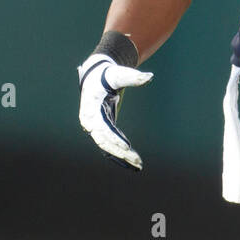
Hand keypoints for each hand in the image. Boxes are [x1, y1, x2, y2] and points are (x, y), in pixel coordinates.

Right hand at [78, 53, 152, 169]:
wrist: (95, 76)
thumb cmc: (106, 75)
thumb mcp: (118, 75)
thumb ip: (133, 77)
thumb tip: (149, 77)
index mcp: (90, 109)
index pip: (101, 128)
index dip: (113, 138)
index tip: (127, 146)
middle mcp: (90, 121)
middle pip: (104, 141)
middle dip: (119, 152)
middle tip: (137, 161)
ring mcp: (95, 127)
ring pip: (107, 146)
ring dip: (121, 157)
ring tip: (138, 165)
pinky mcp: (102, 129)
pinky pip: (110, 144)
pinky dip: (121, 153)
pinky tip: (133, 161)